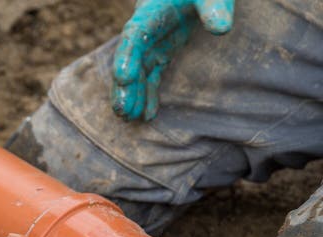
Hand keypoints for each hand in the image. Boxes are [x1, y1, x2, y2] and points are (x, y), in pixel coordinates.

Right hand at [111, 0, 234, 120]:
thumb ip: (214, 8)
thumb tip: (221, 29)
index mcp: (151, 13)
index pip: (134, 37)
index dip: (126, 57)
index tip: (123, 77)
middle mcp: (145, 32)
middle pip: (130, 60)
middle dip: (125, 86)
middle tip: (122, 110)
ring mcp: (151, 45)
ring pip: (137, 73)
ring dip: (133, 95)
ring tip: (129, 118)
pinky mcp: (160, 54)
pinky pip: (151, 77)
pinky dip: (148, 95)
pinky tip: (147, 116)